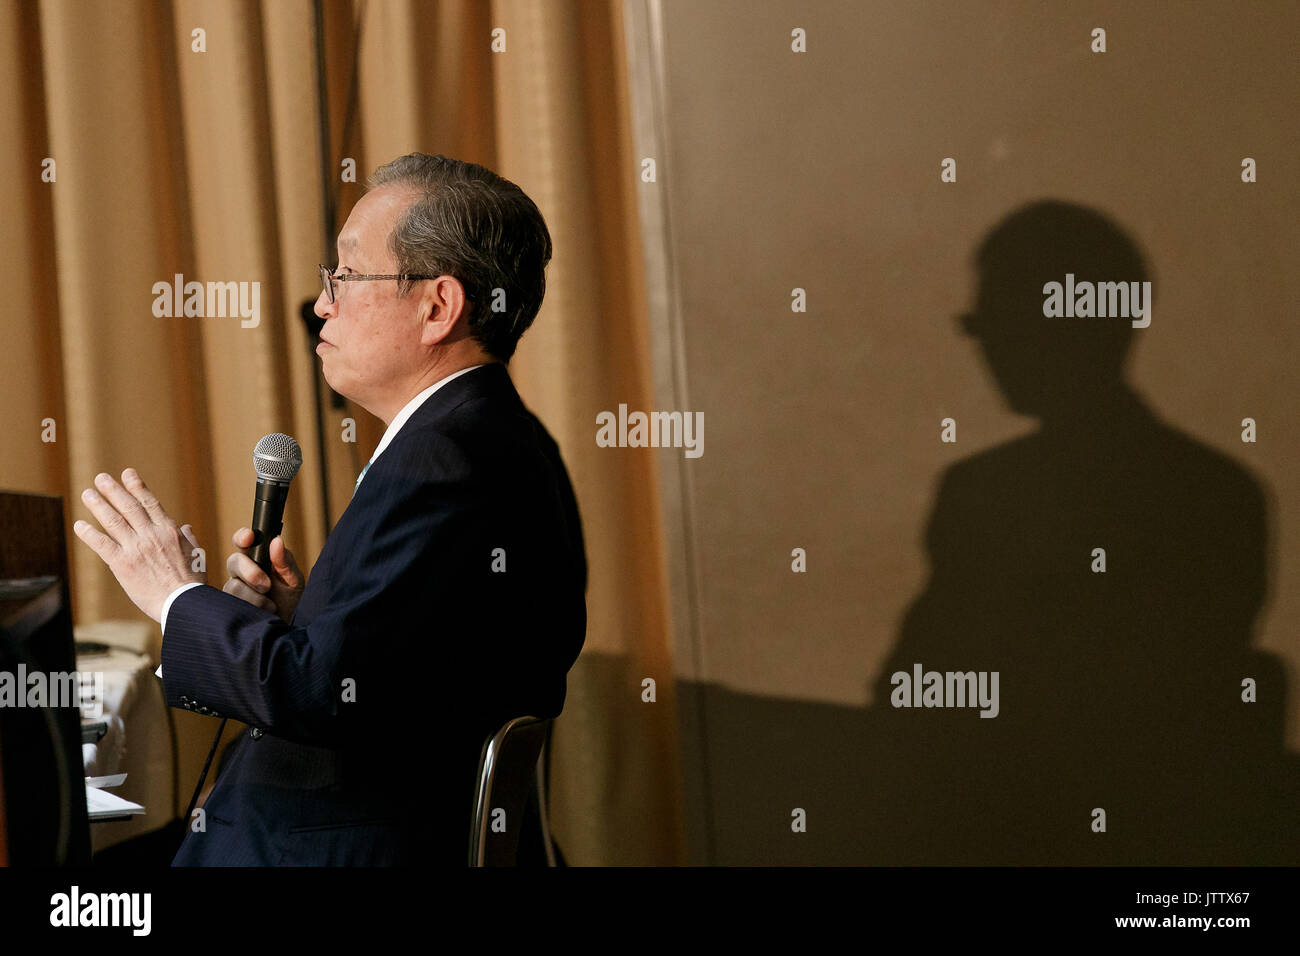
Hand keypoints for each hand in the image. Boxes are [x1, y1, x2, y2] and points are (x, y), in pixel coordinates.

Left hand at [73, 469, 205, 622]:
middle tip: (100, 478)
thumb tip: (187, 527)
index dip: (137, 487)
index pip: (150, 503)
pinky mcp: (123, 564)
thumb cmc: (192, 583)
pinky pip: (102, 545)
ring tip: (87, 493)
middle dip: (113, 490)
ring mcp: (136, 548)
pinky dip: (89, 534)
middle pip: (129, 506)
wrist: (183, 602)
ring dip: (98, 505)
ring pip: (113, 521)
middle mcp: (152, 535)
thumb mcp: (196, 555)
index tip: (127, 474)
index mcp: (170, 531)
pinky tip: (79, 525)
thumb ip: (188, 539)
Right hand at [222, 528, 303, 622]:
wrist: (286, 629)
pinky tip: (263, 613)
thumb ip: (285, 561)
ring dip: (255, 597)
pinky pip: (232, 604)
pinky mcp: (229, 607)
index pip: (243, 542)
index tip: (248, 537)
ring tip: (271, 606)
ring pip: (233, 585)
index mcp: (258, 559)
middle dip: (250, 572)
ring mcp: (234, 589)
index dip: (242, 537)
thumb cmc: (290, 601)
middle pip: (234, 561)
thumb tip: (277, 540)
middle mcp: (242, 572)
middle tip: (266, 585)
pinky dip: (252, 608)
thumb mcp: (293, 579)